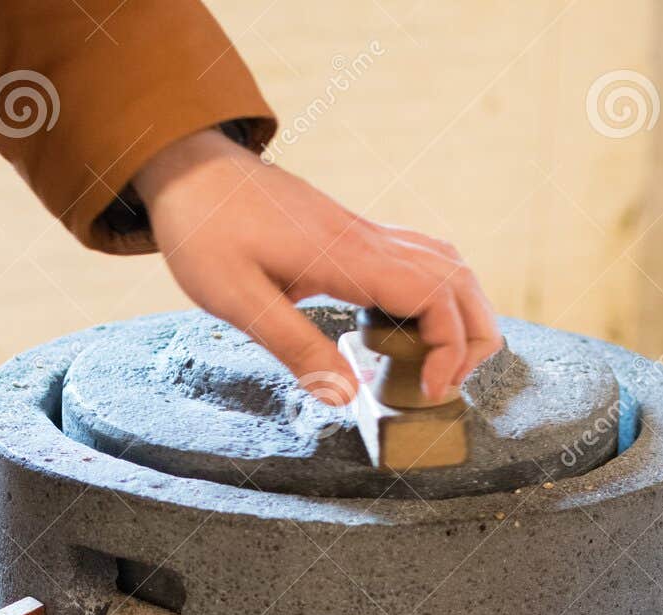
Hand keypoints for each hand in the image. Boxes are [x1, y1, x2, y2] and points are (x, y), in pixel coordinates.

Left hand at [135, 129, 501, 403]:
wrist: (190, 168)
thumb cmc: (205, 231)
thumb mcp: (236, 298)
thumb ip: (295, 347)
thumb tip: (347, 399)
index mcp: (346, 257)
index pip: (435, 297)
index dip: (450, 348)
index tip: (427, 391)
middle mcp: (367, 240)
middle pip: (458, 279)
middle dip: (472, 336)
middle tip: (444, 386)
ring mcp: (364, 233)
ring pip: (447, 264)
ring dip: (462, 314)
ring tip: (439, 363)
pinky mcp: (352, 234)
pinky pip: (419, 258)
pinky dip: (437, 294)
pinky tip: (412, 326)